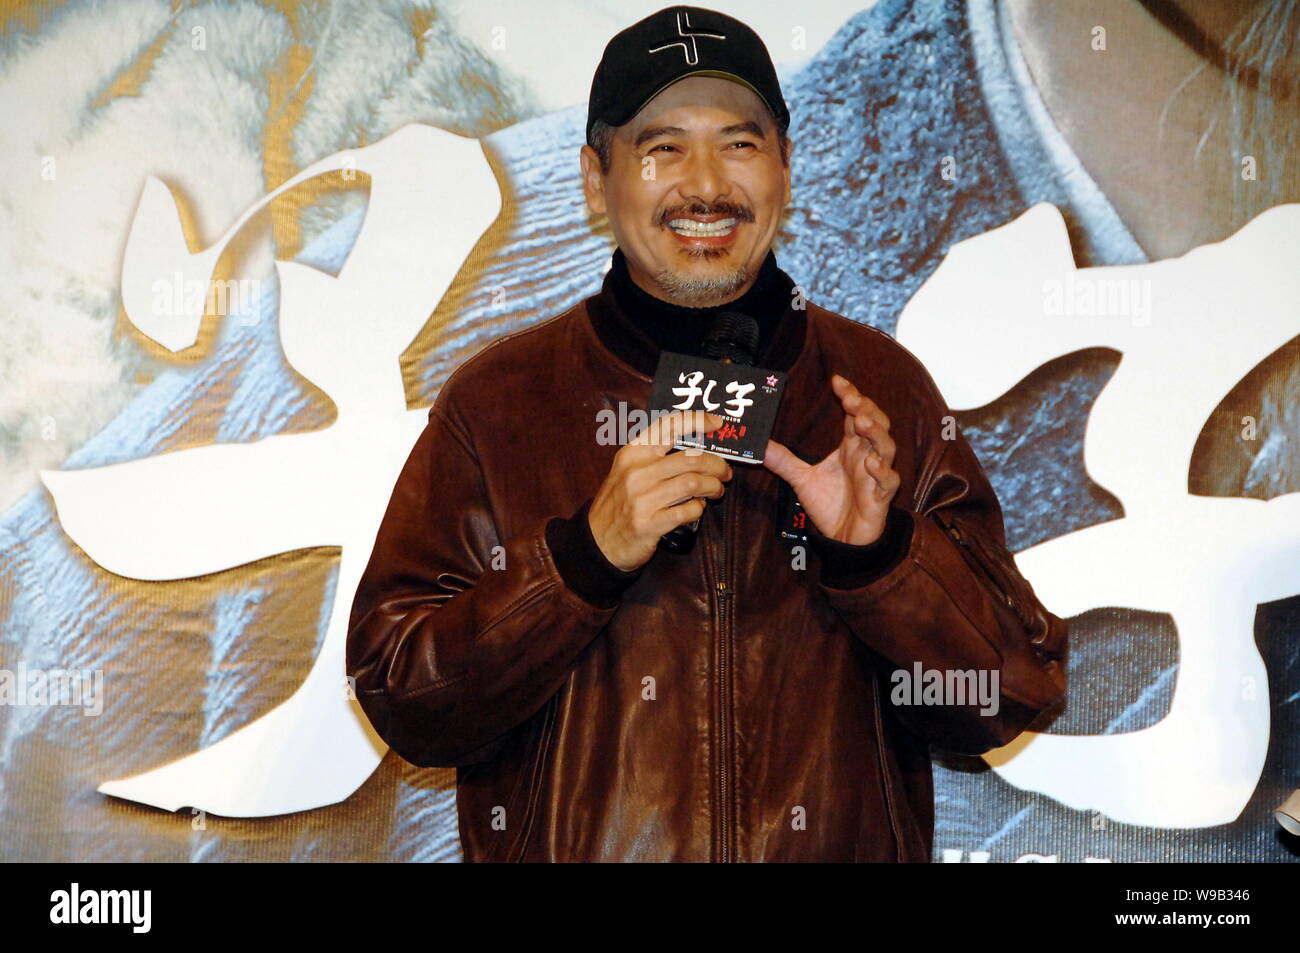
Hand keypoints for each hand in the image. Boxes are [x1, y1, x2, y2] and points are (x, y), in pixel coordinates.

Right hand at [588, 410, 733, 571]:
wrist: (596, 542)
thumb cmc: (618, 504)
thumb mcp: (626, 471)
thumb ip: (654, 457)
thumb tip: (696, 448)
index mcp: (632, 453)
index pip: (667, 426)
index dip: (697, 421)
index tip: (717, 423)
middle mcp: (637, 472)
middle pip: (692, 458)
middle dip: (717, 465)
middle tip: (724, 472)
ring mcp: (643, 499)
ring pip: (694, 483)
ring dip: (713, 487)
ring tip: (716, 491)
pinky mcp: (650, 524)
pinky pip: (688, 511)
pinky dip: (699, 509)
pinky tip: (697, 509)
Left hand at [763, 373, 899, 545]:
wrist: (844, 537)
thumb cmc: (830, 504)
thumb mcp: (801, 479)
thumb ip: (783, 460)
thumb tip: (757, 446)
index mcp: (850, 445)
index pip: (854, 413)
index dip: (850, 395)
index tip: (837, 381)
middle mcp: (866, 454)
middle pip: (875, 422)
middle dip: (865, 408)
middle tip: (851, 399)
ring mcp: (876, 473)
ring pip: (886, 446)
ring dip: (875, 433)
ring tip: (861, 422)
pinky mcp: (881, 495)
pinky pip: (888, 479)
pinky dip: (881, 470)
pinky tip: (870, 463)